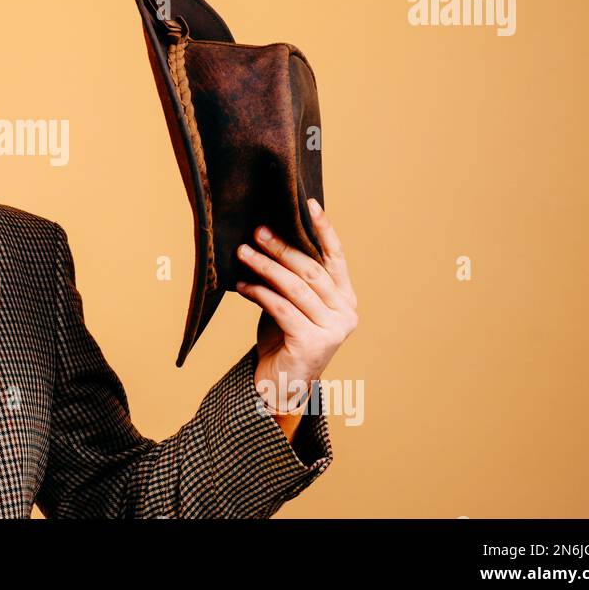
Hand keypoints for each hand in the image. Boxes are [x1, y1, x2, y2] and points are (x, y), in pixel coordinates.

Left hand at [237, 198, 358, 412]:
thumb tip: (265, 238)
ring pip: (295, 288)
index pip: (336, 257)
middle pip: (311, 270)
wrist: (280, 385)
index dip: (324, 229)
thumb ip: (289, 278)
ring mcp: (332, 329)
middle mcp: (345, 312)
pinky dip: (259, 293)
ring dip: (265, 267)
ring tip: (243, 252)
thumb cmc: (284, 339)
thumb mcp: (290, 302)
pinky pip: (281, 308)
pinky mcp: (312, 343)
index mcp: (345, 298)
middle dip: (282, 247)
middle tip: (257, 231)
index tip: (309, 204)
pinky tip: (242, 285)